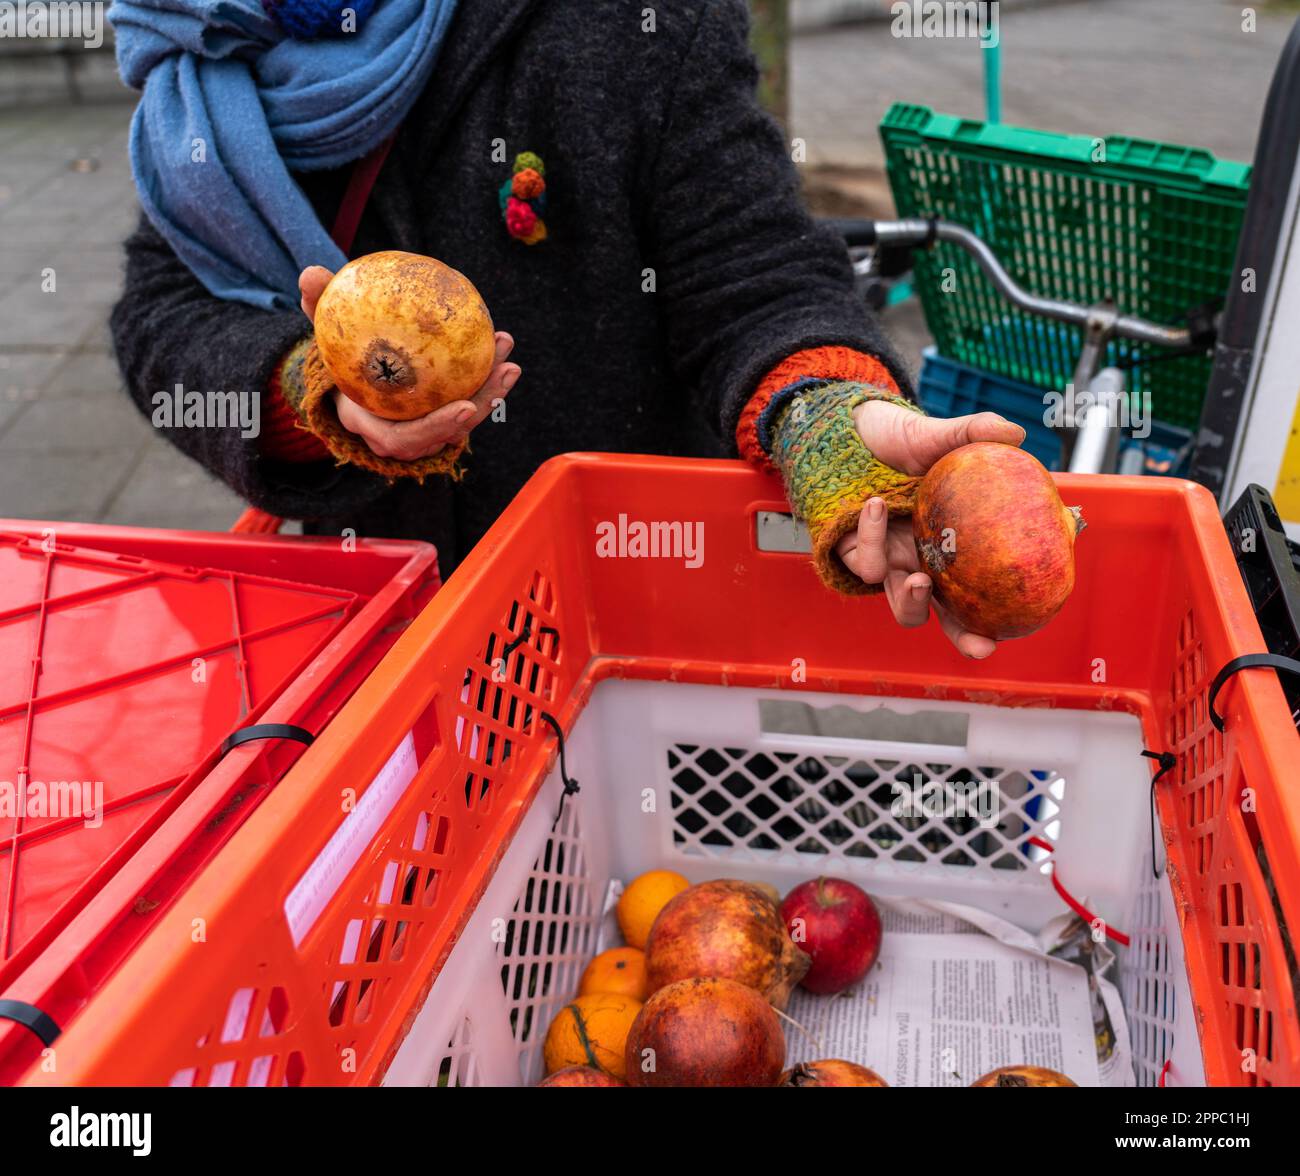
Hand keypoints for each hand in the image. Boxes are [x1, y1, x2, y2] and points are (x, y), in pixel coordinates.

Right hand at [298, 265, 519, 461]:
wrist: (347, 383)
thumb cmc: (336, 358)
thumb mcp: (326, 335)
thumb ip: (319, 309)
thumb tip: (311, 273)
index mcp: (371, 427)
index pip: (405, 439)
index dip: (436, 428)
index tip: (464, 407)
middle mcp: (402, 438)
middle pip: (448, 433)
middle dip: (481, 405)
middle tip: (506, 372)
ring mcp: (424, 434)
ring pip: (464, 420)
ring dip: (491, 391)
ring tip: (510, 360)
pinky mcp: (441, 422)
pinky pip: (468, 404)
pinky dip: (486, 381)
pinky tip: (501, 348)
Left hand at [837, 400, 1025, 658]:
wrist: (846, 432)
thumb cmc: (894, 441)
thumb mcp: (934, 436)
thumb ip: (972, 432)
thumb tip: (1016, 434)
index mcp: (948, 545)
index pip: (975, 591)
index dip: (992, 614)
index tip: (1015, 631)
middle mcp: (920, 562)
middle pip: (945, 615)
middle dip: (963, 636)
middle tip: (981, 645)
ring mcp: (888, 562)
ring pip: (902, 605)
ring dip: (915, 600)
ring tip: (923, 579)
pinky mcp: (854, 553)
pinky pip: (867, 561)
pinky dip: (872, 534)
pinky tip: (875, 504)